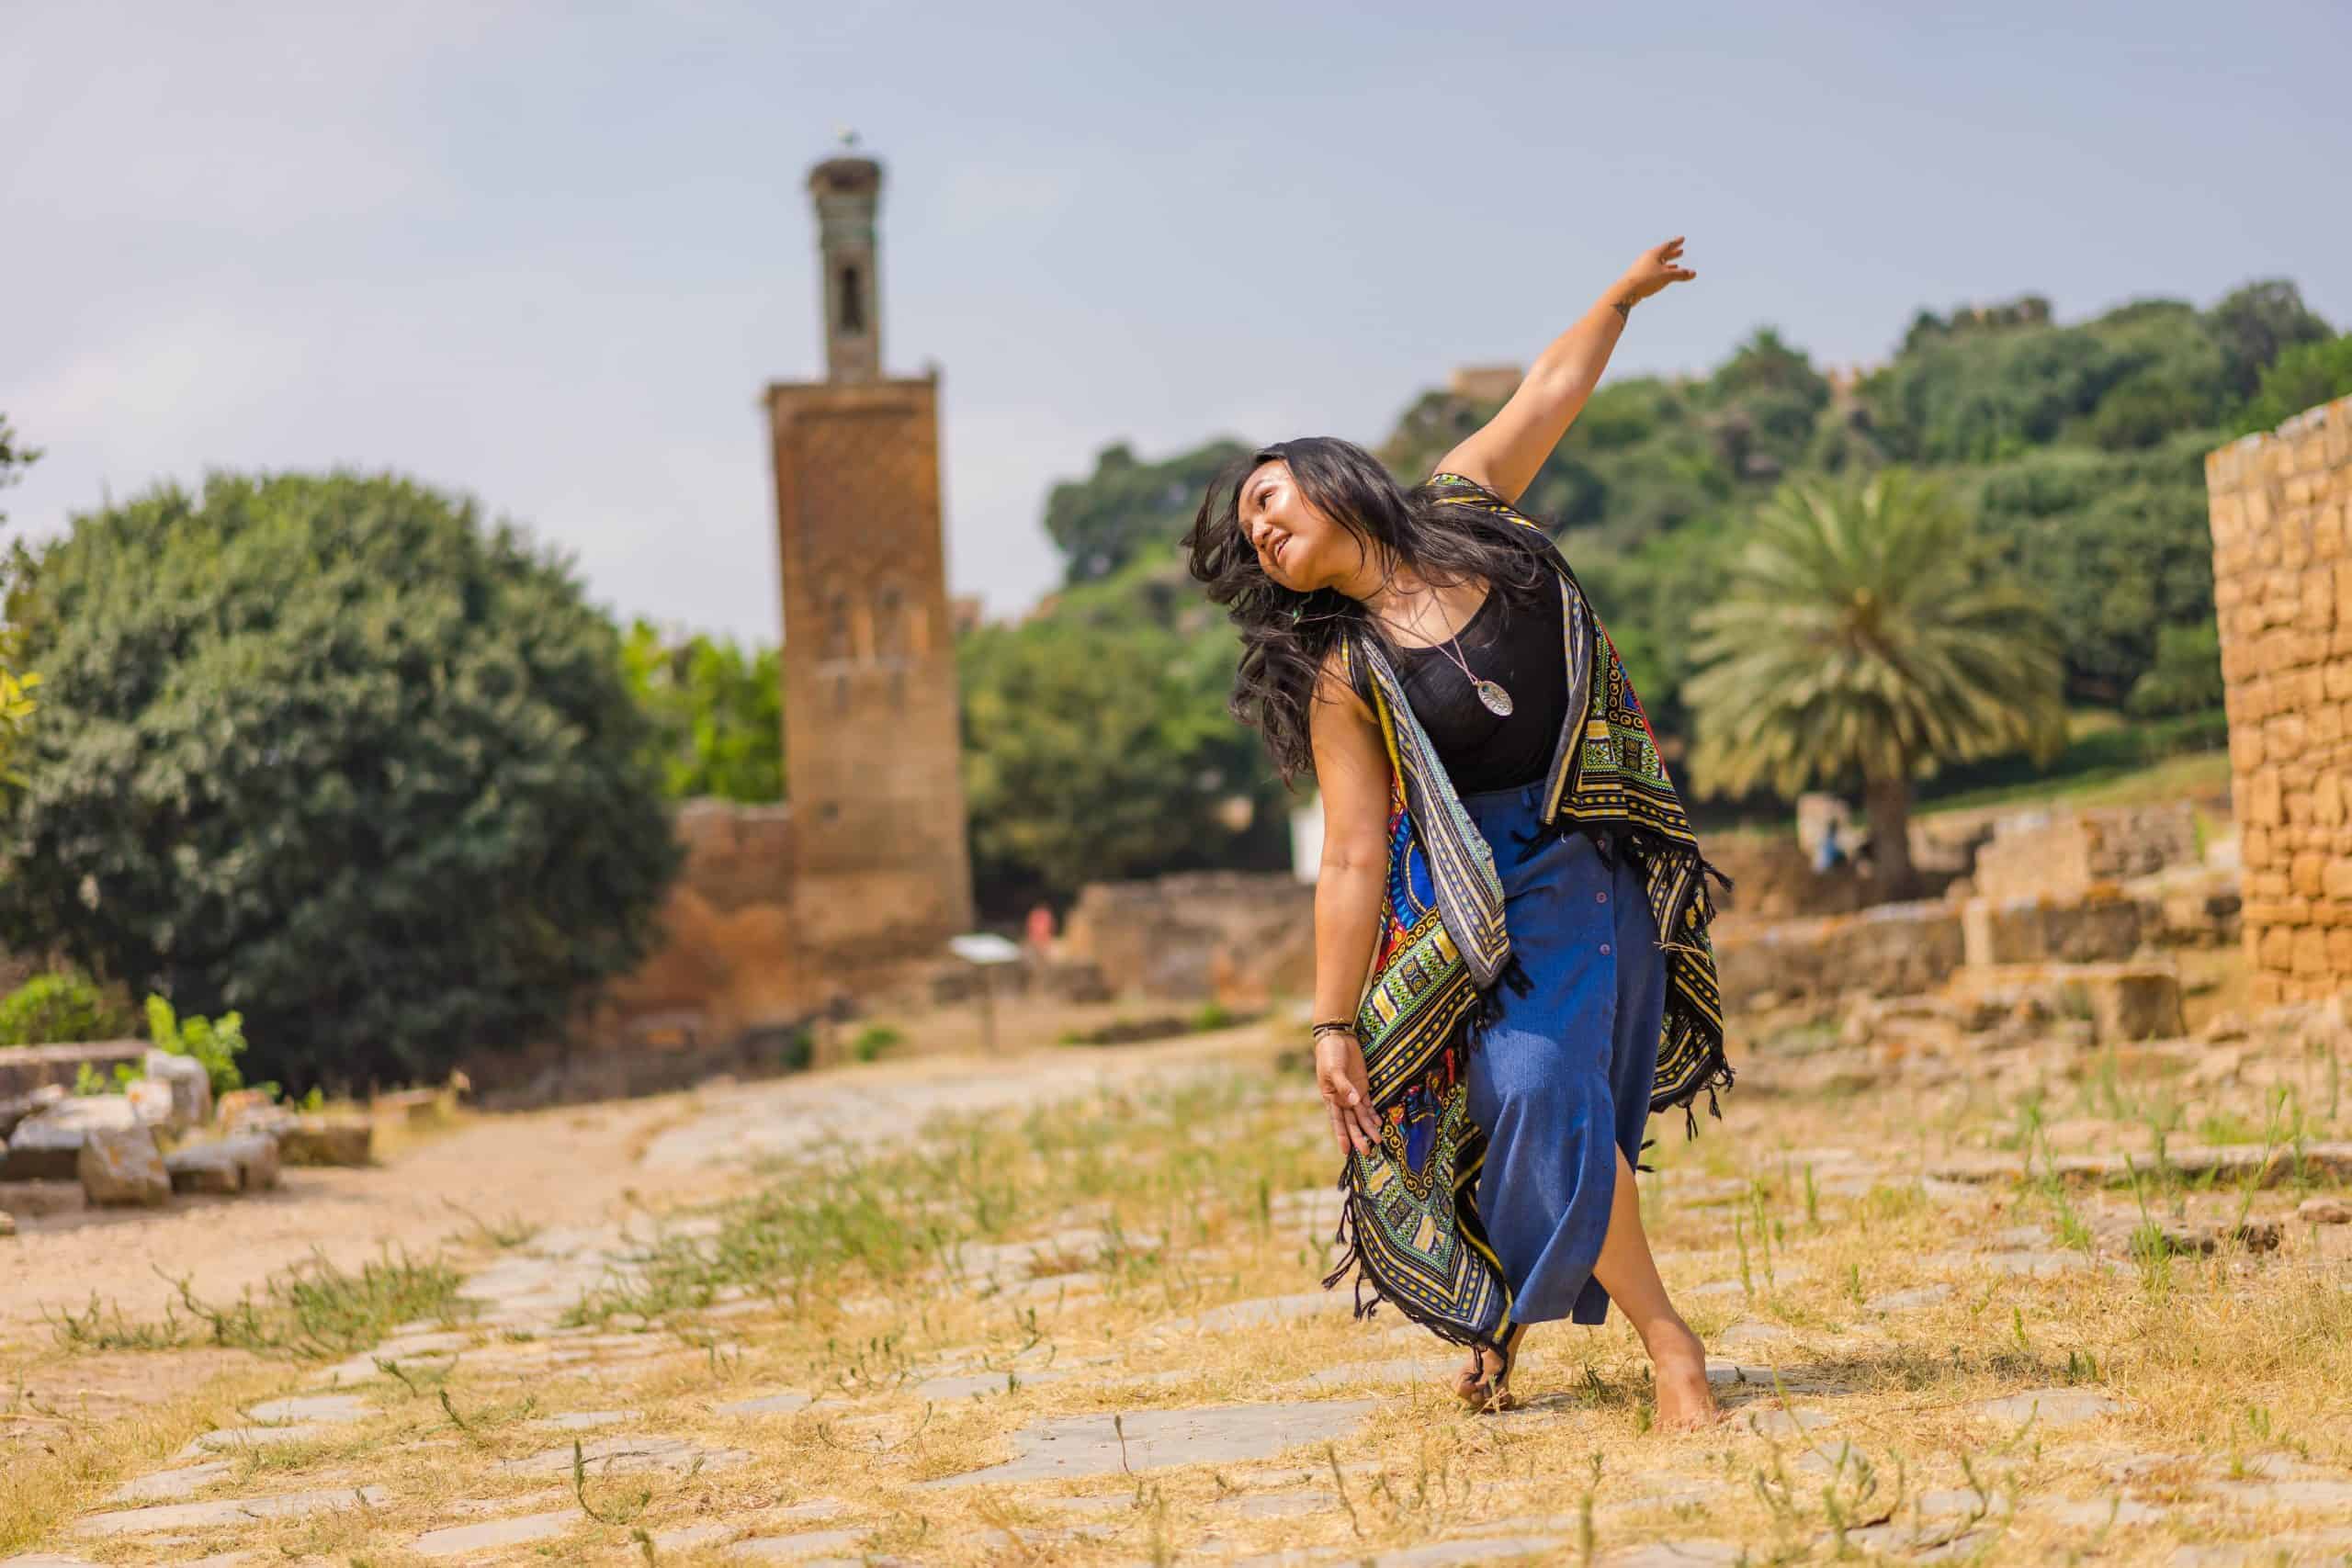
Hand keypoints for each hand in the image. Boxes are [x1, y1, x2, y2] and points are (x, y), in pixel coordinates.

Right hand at [1315, 1029, 1381, 1156]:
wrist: (1338, 1037)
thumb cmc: (1329, 1054)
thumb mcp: (1333, 1070)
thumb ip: (1344, 1087)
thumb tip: (1354, 1103)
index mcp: (1330, 1097)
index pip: (1337, 1121)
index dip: (1342, 1136)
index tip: (1347, 1151)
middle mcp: (1341, 1100)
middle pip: (1351, 1122)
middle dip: (1358, 1137)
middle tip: (1367, 1152)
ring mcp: (1353, 1094)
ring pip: (1361, 1116)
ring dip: (1369, 1128)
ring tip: (1378, 1141)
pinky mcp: (1362, 1087)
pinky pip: (1368, 1104)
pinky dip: (1373, 1114)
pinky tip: (1379, 1124)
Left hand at [1610, 236, 1695, 308]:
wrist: (1626, 291)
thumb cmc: (1646, 280)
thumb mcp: (1666, 276)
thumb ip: (1680, 274)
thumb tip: (1694, 273)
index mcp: (1653, 254)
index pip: (1667, 246)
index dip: (1676, 243)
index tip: (1682, 239)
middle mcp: (1647, 259)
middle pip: (1662, 254)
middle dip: (1672, 254)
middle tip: (1681, 251)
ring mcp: (1642, 268)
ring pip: (1658, 265)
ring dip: (1667, 265)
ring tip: (1675, 266)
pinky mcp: (1639, 277)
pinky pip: (1653, 272)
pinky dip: (1661, 273)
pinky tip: (1664, 278)